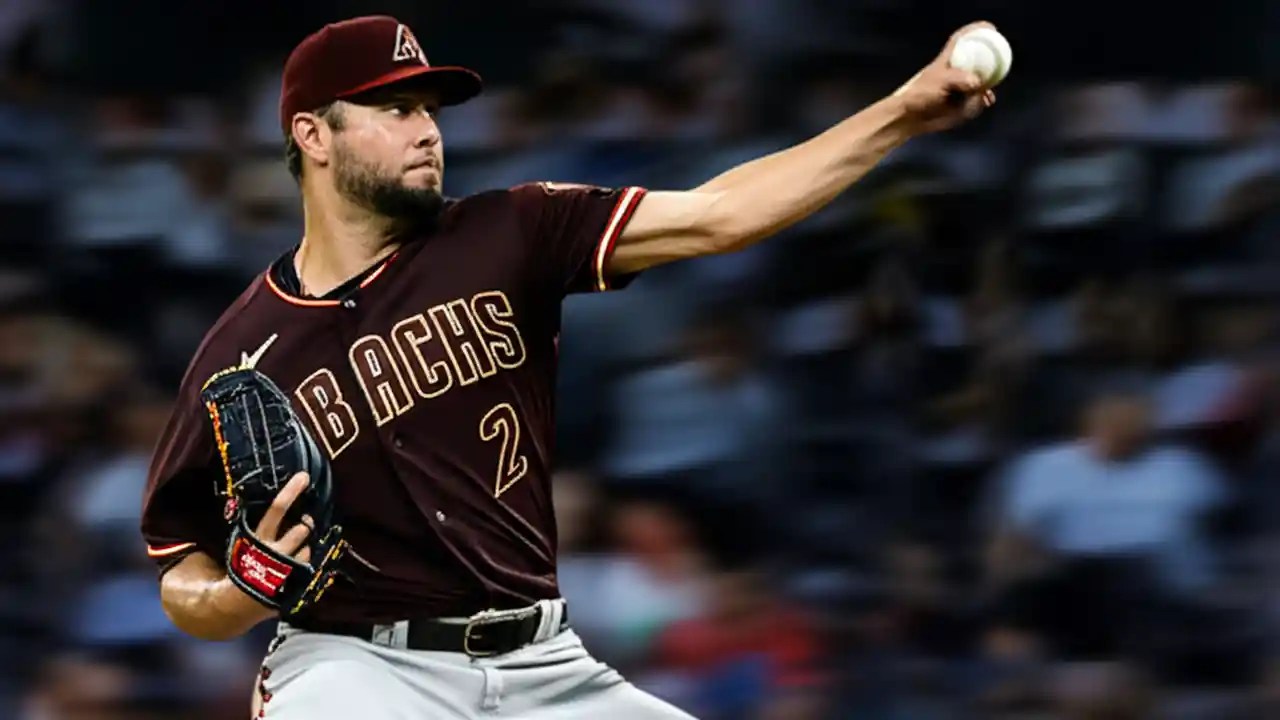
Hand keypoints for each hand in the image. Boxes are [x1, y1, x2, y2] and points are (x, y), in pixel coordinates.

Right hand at [215, 472, 315, 622]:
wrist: (237, 603)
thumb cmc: (242, 565)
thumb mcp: (242, 543)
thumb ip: (250, 524)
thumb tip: (255, 502)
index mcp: (258, 539)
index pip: (277, 509)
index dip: (291, 492)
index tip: (304, 476)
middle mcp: (275, 553)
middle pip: (301, 529)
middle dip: (306, 522)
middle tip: (305, 521)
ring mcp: (288, 570)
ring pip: (308, 548)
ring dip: (306, 543)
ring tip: (298, 545)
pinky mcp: (296, 584)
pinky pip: (310, 566)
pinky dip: (306, 560)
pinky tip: (298, 561)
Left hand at [892, 21, 999, 134]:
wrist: (912, 117)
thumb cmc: (921, 94)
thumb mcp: (940, 81)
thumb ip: (959, 79)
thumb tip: (977, 83)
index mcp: (949, 58)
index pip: (963, 39)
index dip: (976, 31)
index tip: (991, 29)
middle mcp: (958, 70)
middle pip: (979, 60)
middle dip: (991, 63)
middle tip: (999, 66)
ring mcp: (961, 86)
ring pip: (982, 81)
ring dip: (988, 86)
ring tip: (986, 94)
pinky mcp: (963, 101)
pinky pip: (980, 99)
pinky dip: (984, 100)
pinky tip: (987, 101)